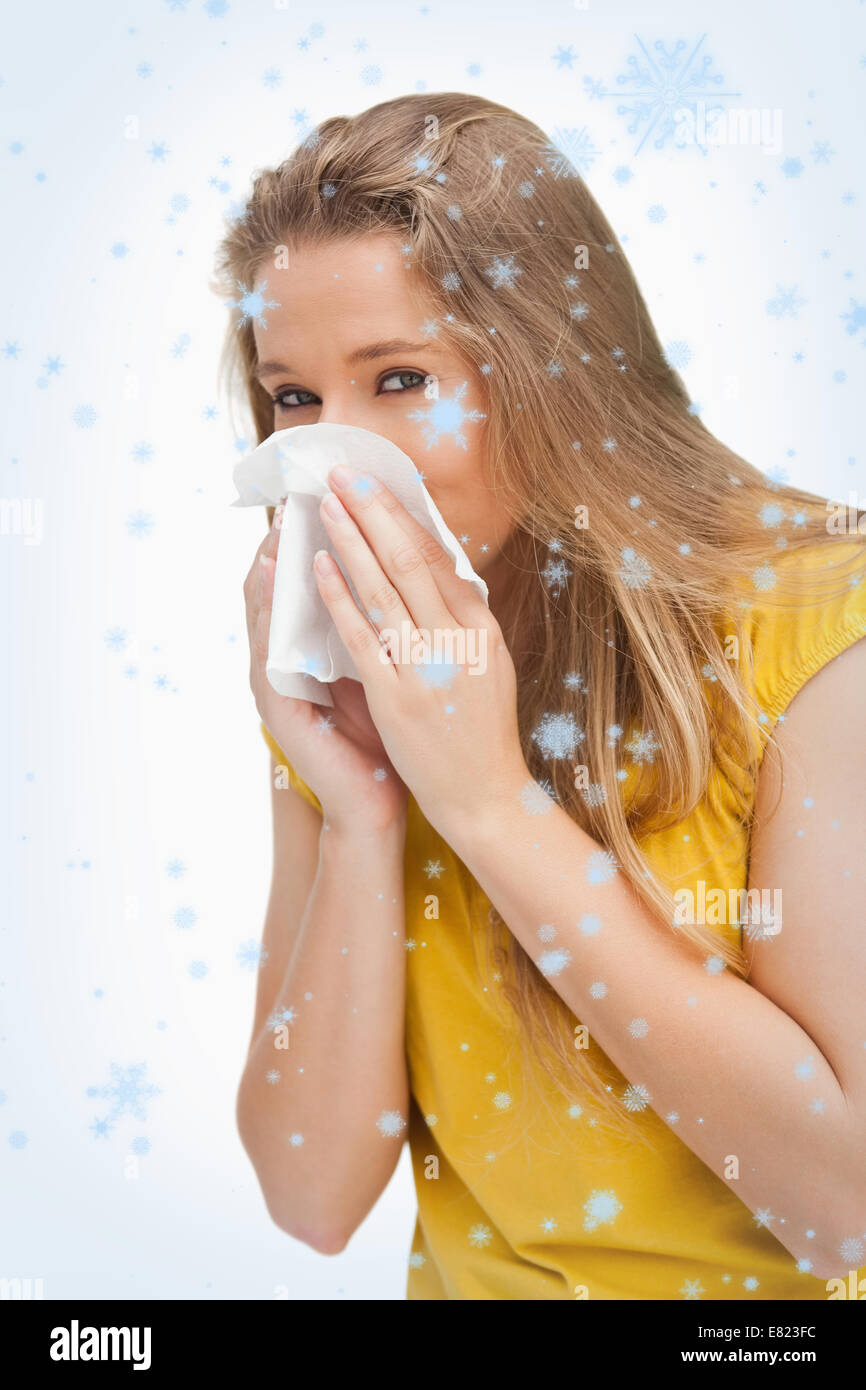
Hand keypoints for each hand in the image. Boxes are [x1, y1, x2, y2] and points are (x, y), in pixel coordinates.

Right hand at [243, 507, 408, 833]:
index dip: (320, 537)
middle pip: (281, 583)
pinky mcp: (277, 703)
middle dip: (293, 535)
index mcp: (317, 647)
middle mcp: (290, 658)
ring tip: (281, 517)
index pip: (310, 579)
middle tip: (303, 489)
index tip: (339, 493)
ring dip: (273, 559)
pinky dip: (269, 606)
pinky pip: (268, 644)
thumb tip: (415, 569)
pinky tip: (273, 574)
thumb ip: (388, 624)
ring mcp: (277, 679)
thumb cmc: (389, 737)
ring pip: (266, 605)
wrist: (379, 804)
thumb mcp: (391, 668)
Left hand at [313, 466, 528, 839]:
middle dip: (374, 511)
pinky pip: (361, 637)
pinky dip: (339, 598)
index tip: (379, 485)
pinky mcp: (396, 698)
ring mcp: (427, 670)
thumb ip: (462, 623)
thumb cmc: (481, 734)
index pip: (441, 559)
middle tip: (344, 473)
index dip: (405, 518)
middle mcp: (458, 642)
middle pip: (411, 560)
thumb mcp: (488, 669)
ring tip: (324, 505)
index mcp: (483, 631)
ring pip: (383, 589)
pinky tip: (318, 567)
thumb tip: (436, 572)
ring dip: (350, 541)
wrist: (485, 799)